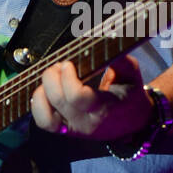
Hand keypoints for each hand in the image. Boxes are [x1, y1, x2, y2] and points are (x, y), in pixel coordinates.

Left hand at [31, 56, 153, 140]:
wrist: (134, 123)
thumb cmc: (130, 95)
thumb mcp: (131, 74)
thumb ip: (119, 59)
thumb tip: (106, 41)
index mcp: (104, 108)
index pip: (77, 97)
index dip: (67, 77)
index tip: (69, 64)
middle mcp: (86, 122)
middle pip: (57, 100)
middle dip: (52, 77)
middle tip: (60, 66)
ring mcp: (74, 128)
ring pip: (45, 117)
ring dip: (42, 92)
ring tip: (52, 80)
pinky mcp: (65, 130)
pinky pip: (43, 122)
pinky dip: (38, 105)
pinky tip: (45, 92)